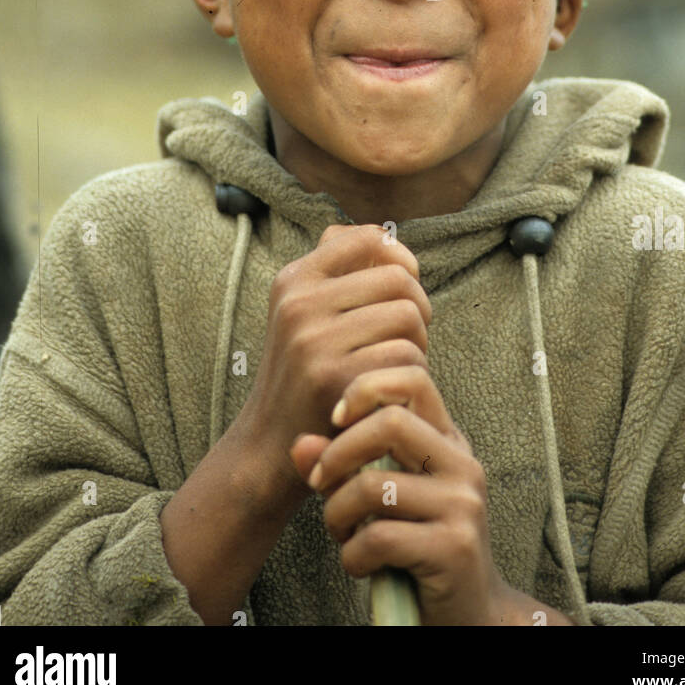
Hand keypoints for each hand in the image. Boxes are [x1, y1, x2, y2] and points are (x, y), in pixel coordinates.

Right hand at [238, 225, 430, 502]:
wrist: (267, 447)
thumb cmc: (302, 374)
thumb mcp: (302, 313)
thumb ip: (336, 269)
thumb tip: (385, 237)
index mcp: (294, 278)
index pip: (370, 238)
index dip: (401, 258)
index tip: (402, 290)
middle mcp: (299, 302)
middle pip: (399, 279)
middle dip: (417, 307)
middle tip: (407, 338)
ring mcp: (314, 340)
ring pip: (408, 315)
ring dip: (418, 342)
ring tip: (398, 364)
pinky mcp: (334, 378)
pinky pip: (406, 355)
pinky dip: (413, 374)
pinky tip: (394, 388)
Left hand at [289, 364, 517, 625]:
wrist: (467, 612)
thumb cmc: (416, 546)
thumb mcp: (378, 498)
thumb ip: (341, 465)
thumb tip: (299, 444)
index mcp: (447, 441)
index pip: (413, 378)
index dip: (365, 389)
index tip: (336, 420)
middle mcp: (461, 465)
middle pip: (389, 423)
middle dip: (338, 454)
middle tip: (320, 483)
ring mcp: (463, 506)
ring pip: (374, 486)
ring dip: (338, 513)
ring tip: (341, 532)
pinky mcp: (454, 548)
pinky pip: (378, 539)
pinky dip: (352, 557)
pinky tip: (360, 565)